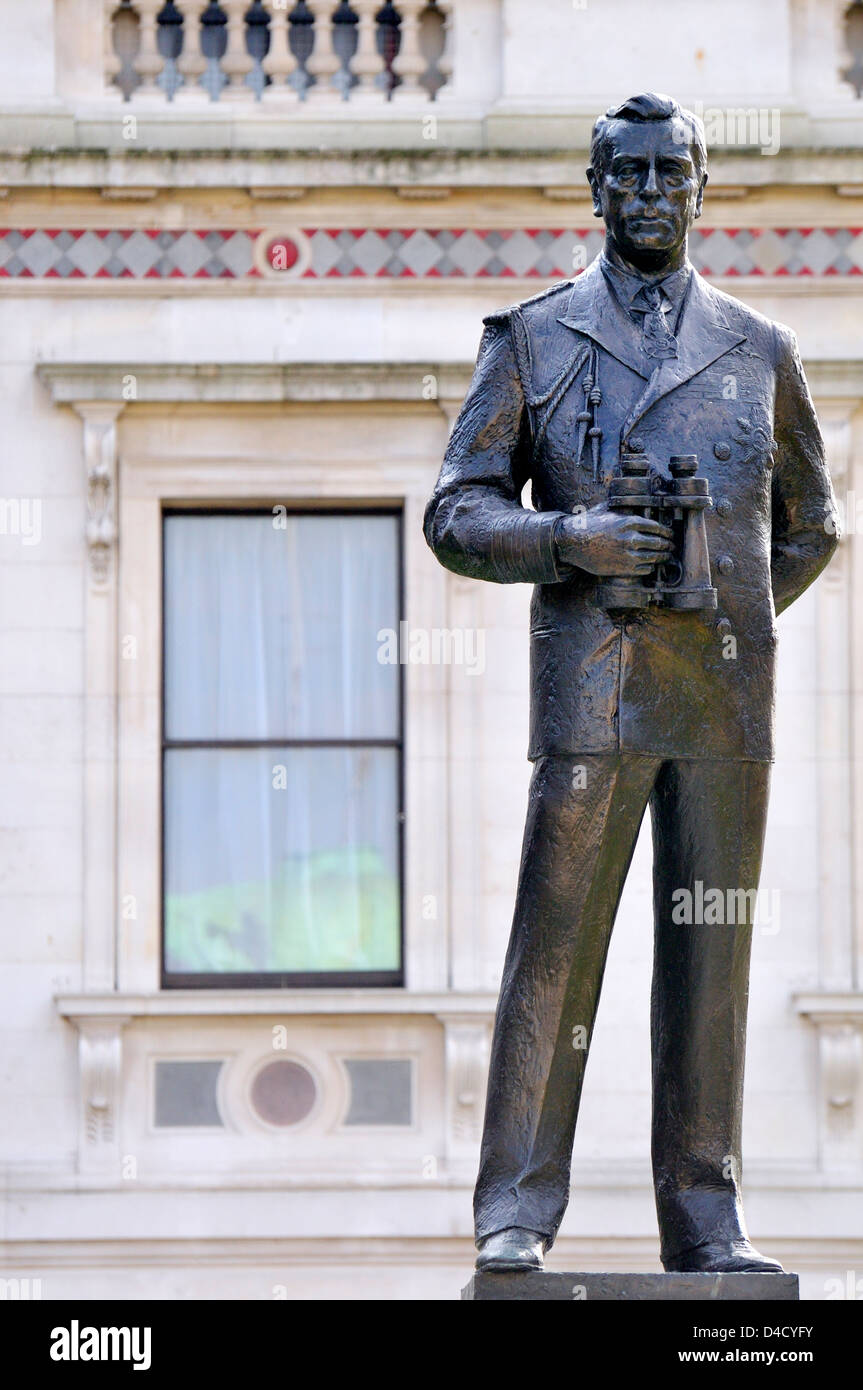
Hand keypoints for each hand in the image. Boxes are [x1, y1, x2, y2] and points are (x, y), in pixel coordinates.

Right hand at [555, 503, 673, 576]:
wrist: (572, 542)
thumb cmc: (588, 524)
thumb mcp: (605, 509)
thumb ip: (620, 505)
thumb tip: (626, 493)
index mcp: (630, 521)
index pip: (658, 527)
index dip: (667, 532)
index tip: (670, 534)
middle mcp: (631, 538)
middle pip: (659, 543)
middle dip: (668, 545)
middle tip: (672, 547)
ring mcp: (628, 554)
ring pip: (654, 557)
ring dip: (662, 558)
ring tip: (665, 557)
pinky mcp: (623, 568)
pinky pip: (644, 569)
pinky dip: (649, 567)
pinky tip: (650, 565)